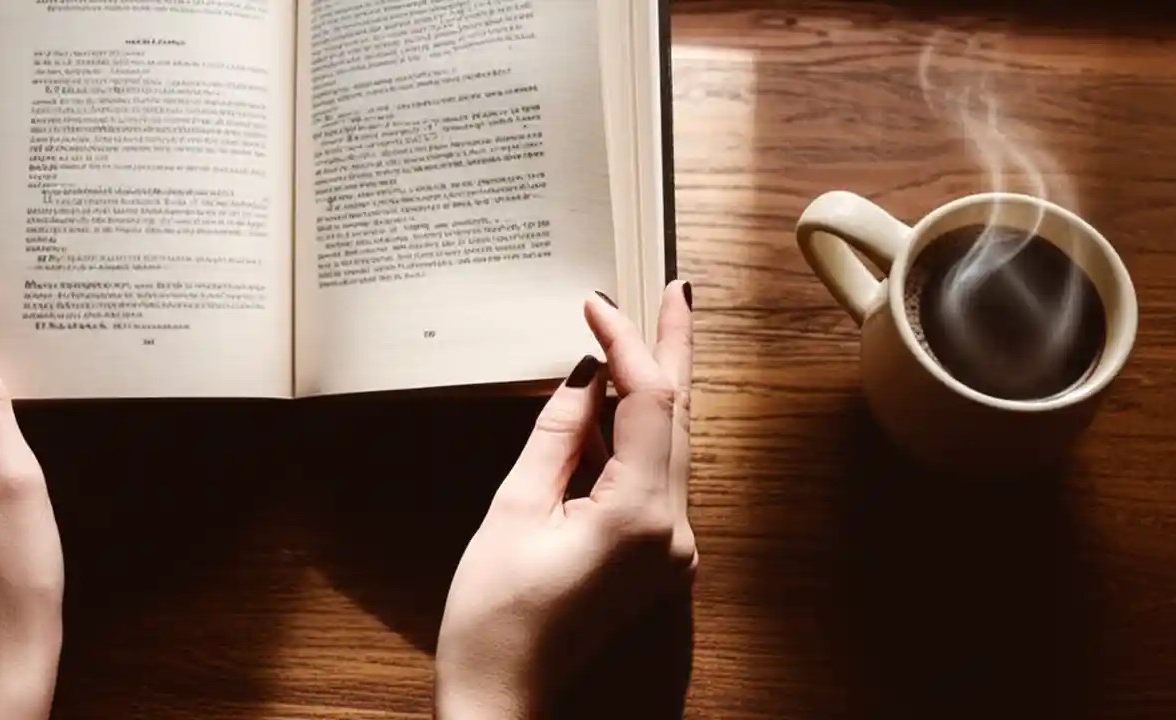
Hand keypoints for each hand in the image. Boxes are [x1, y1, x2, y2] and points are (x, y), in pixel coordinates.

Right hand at [436, 282, 695, 717]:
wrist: (505, 699)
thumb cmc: (495, 615)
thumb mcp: (516, 507)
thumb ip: (559, 433)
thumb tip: (586, 374)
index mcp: (638, 515)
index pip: (650, 401)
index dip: (626, 343)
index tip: (597, 303)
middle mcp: (672, 532)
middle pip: (680, 418)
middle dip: (672, 350)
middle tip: (676, 290)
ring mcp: (672, 550)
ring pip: (673, 446)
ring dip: (656, 391)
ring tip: (645, 331)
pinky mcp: (658, 559)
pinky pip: (657, 479)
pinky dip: (639, 437)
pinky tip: (617, 404)